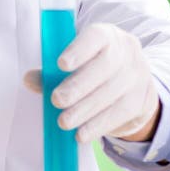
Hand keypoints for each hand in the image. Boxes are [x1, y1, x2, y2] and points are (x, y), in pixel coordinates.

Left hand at [23, 23, 159, 142]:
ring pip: (111, 93)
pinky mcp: (140, 100)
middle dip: (79, 85)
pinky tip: (81, 134)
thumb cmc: (96, 67)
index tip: (60, 64)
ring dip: (85, 110)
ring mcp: (137, 75)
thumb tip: (28, 79)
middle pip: (105, 67)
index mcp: (108, 35)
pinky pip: (119, 113)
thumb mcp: (79, 61)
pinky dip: (97, 125)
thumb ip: (54, 70)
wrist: (133, 83)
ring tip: (63, 122)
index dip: (79, 50)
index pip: (96, 36)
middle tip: (56, 100)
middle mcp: (126, 51)